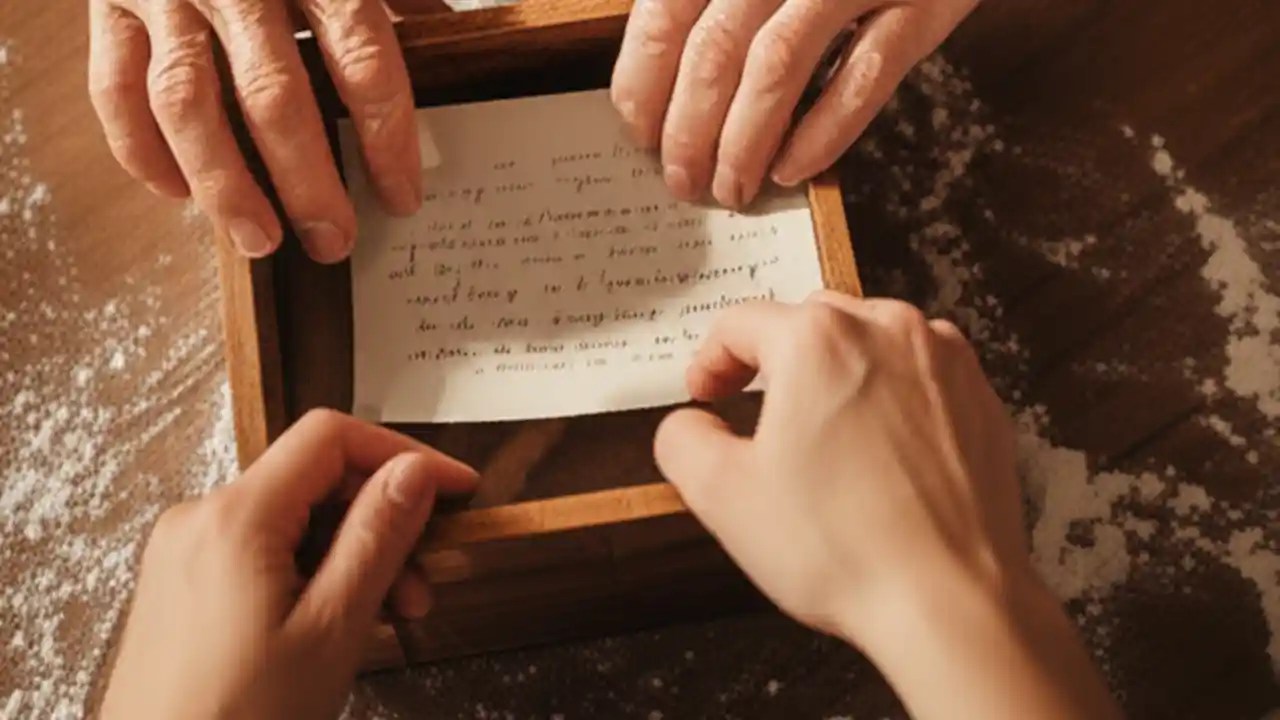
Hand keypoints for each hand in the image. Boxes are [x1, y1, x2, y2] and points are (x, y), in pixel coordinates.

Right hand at [87, 0, 440, 261]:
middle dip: (307, 182)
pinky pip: (116, 90)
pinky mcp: (109, 6)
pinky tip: (178, 195)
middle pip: (274, 96)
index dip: (385, 137)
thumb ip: (393, 1)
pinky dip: (143, 151)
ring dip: (224, 186)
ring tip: (259, 240)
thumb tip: (452, 58)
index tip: (401, 198)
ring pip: (187, 104)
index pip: (362, 59)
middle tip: (332, 239)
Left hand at [101, 410, 477, 719]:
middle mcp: (200, 520)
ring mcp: (185, 552)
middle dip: (382, 521)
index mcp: (234, 518)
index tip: (454, 488)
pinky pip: (263, 551)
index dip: (404, 455)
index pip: (331, 438)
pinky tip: (340, 620)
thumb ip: (378, 538)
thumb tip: (415, 472)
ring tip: (390, 615)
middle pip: (314, 481)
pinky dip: (312, 573)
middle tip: (425, 579)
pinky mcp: (183, 583)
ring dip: (352, 555)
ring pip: (293, 521)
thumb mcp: (332, 629)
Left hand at [611, 0, 977, 206]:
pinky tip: (792, 171)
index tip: (640, 135)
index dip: (646, 81)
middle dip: (689, 129)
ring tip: (731, 190)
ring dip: (744, 140)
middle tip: (682, 181)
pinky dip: (822, 132)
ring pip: (779, 63)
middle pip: (716, 47)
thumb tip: (659, 90)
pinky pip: (863, 77)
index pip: (667, 12)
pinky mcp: (925, 6)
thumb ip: (717, 7)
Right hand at [655, 293, 1119, 718]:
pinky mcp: (981, 400)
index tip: (705, 393)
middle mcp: (888, 331)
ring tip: (823, 436)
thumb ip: (683, 440)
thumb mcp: (722, 496)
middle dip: (776, 361)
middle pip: (809, 322)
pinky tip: (879, 457)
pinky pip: (920, 377)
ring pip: (871, 342)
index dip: (710, 360)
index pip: (741, 323)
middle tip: (756, 412)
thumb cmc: (842, 549)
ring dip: (838, 373)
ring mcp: (944, 362)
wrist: (949, 602)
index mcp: (817, 341)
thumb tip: (689, 424)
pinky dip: (892, 399)